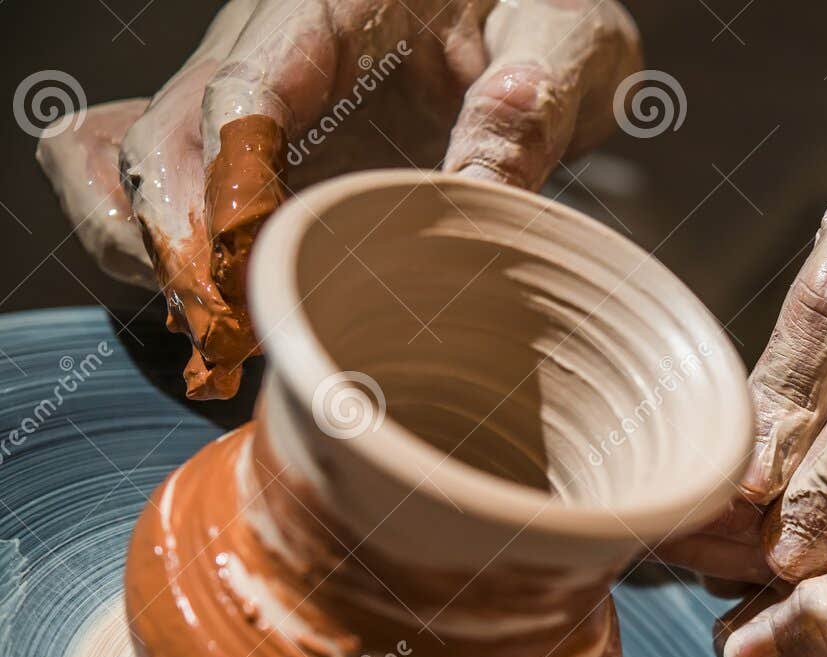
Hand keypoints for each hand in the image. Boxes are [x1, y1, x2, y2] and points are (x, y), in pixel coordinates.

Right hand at [36, 0, 639, 398]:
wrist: (534, 24)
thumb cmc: (543, 20)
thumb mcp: (564, 43)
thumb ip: (529, 103)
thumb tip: (480, 171)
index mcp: (332, 2)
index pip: (244, 87)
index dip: (226, 185)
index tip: (238, 268)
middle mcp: (271, 39)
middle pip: (168, 133)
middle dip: (180, 241)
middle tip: (228, 335)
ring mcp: (255, 91)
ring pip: (147, 161)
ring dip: (165, 255)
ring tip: (224, 338)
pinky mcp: (259, 137)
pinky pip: (166, 176)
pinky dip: (169, 246)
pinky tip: (223, 311)